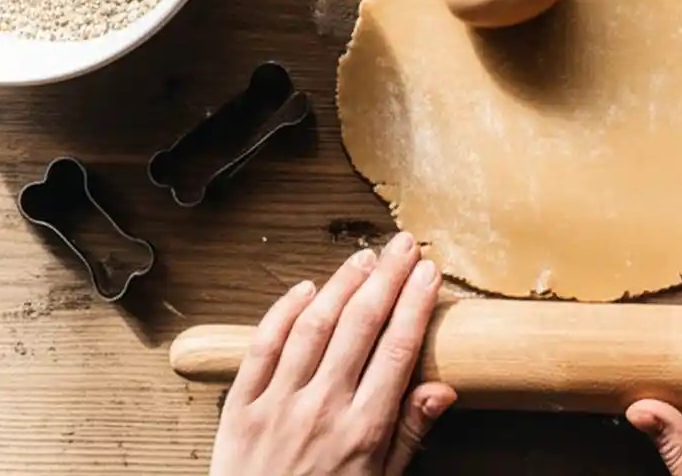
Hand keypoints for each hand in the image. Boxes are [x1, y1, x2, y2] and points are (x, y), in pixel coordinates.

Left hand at [209, 232, 455, 475]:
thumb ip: (407, 436)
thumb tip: (441, 391)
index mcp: (362, 432)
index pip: (396, 350)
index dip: (415, 305)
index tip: (429, 274)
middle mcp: (321, 410)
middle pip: (359, 327)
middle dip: (387, 278)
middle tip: (404, 246)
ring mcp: (276, 405)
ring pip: (313, 327)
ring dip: (341, 284)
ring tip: (364, 257)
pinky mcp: (239, 408)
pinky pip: (261, 348)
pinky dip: (282, 313)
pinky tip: (305, 289)